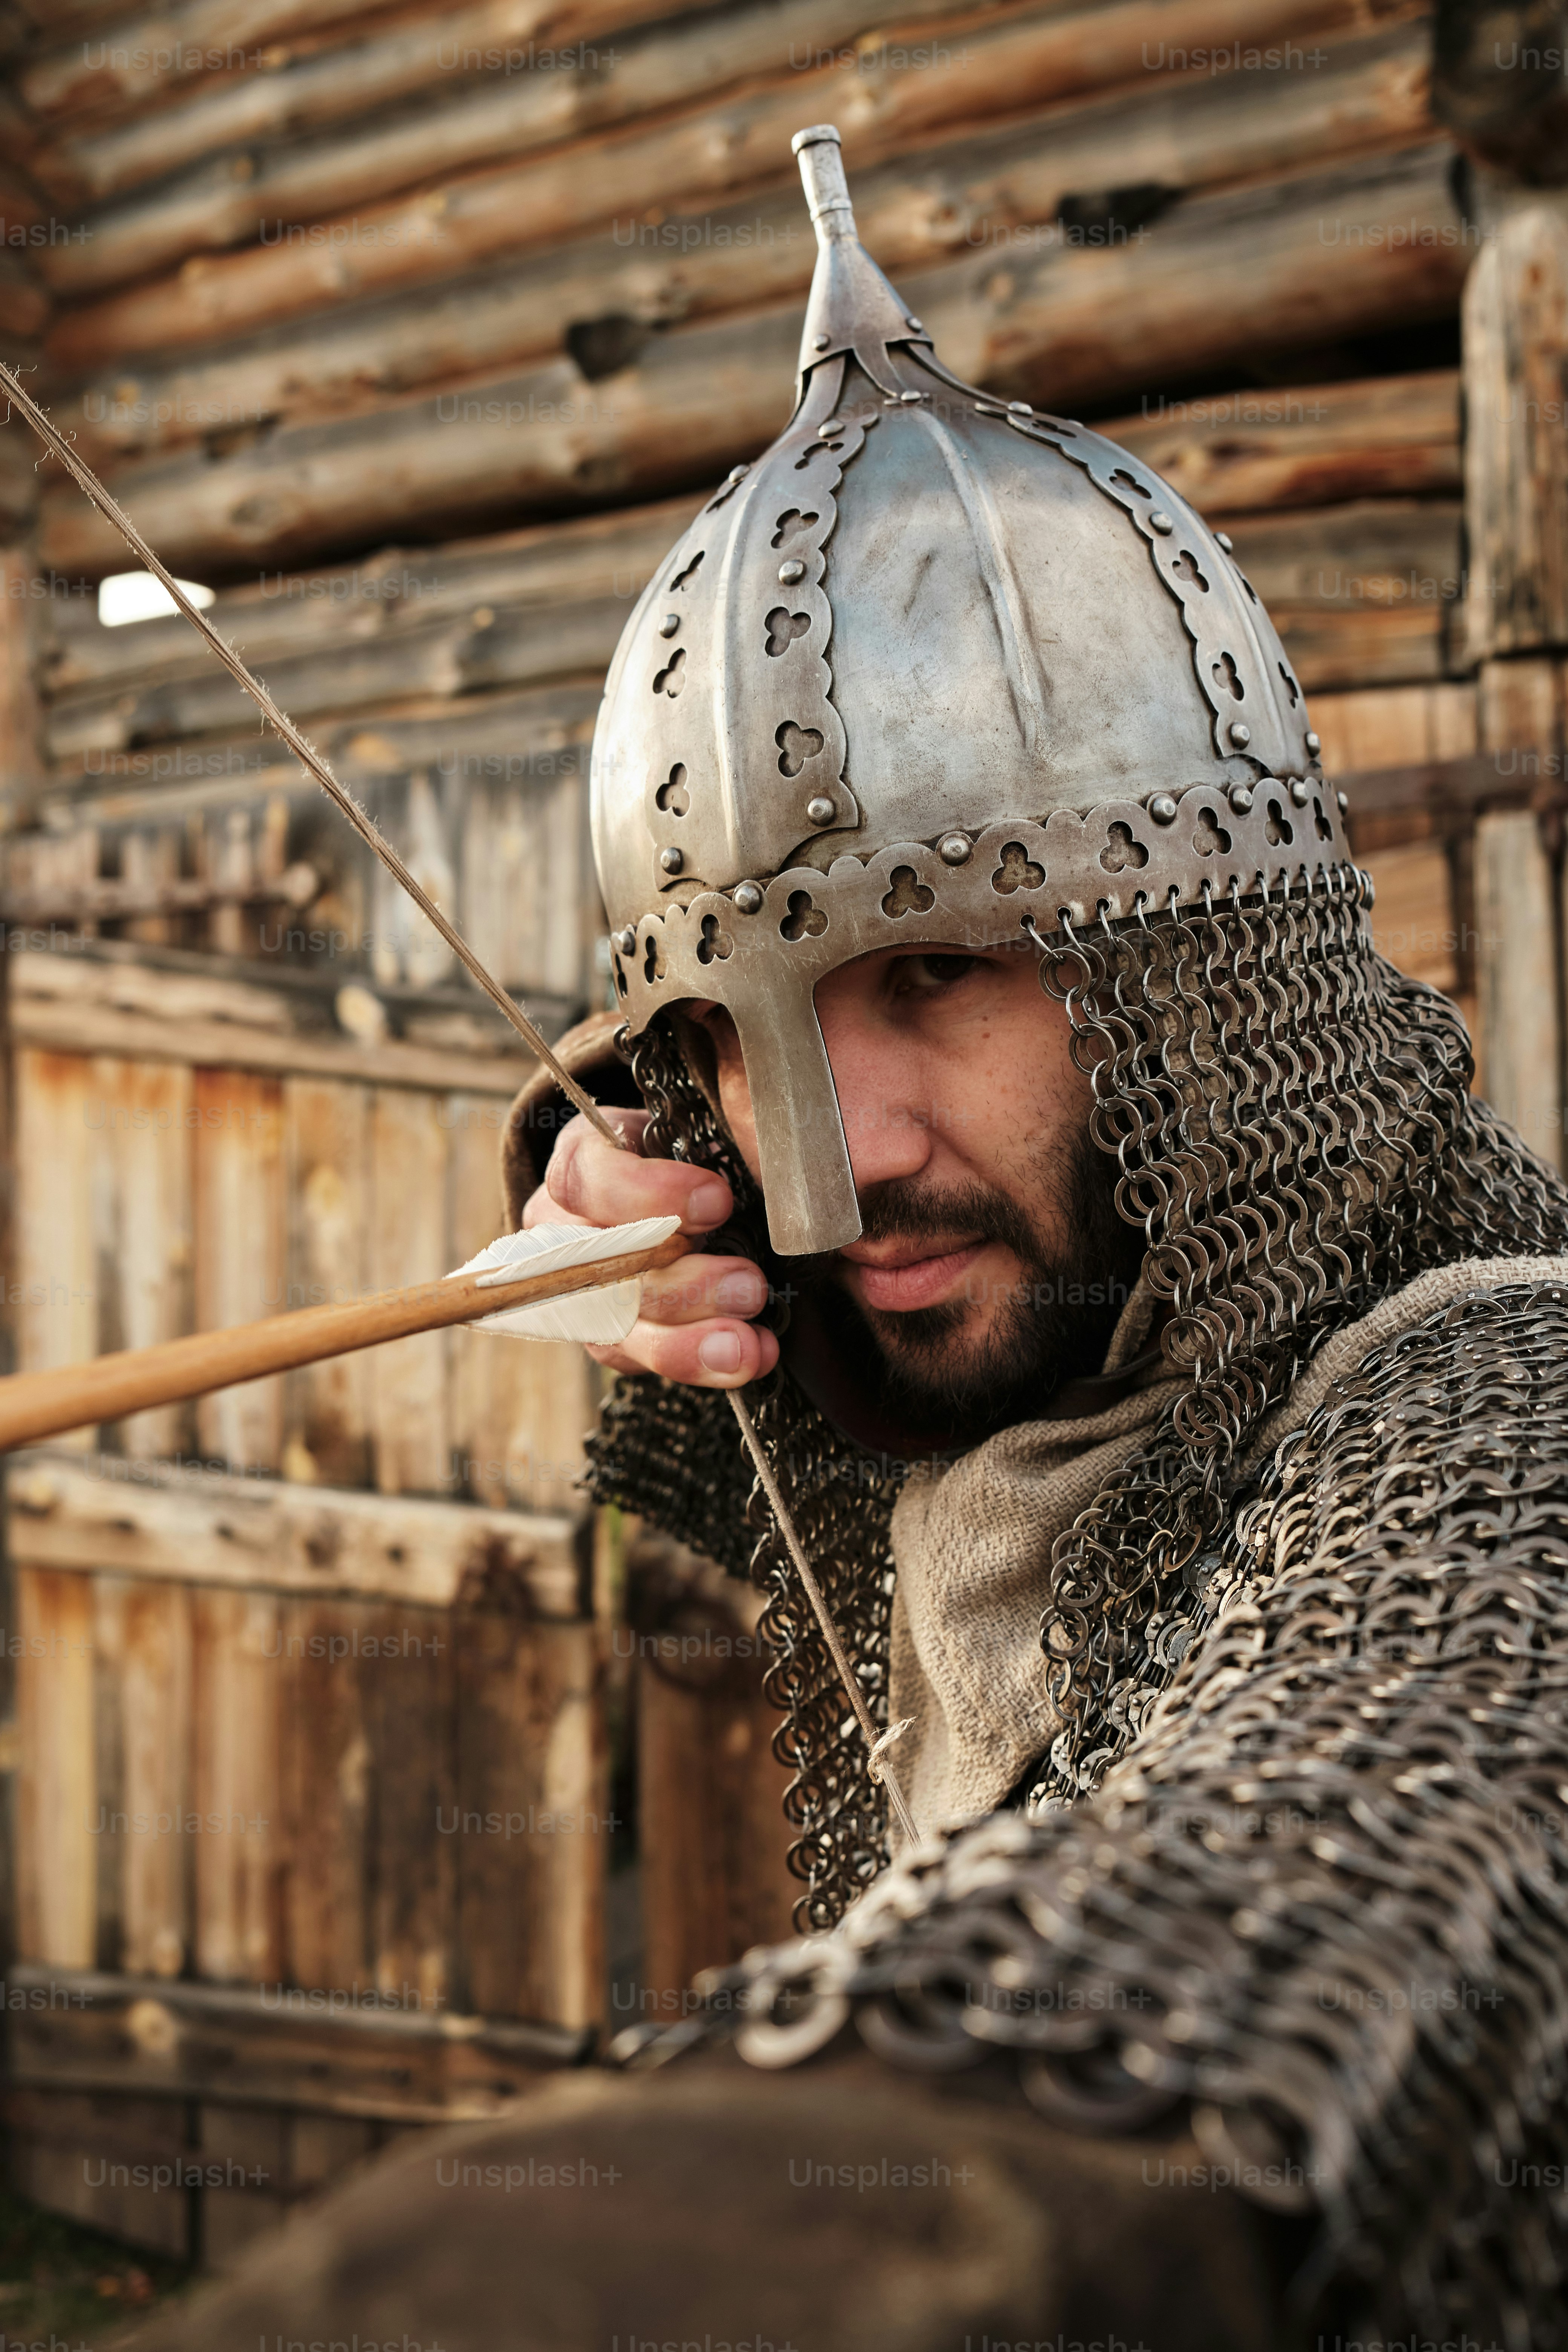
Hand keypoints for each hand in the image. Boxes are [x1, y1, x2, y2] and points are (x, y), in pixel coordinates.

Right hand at [523, 1109, 778, 1386]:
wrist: (681, 1200)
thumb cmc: (689, 1158)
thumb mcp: (695, 1130)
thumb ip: (710, 1127)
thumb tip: (751, 1118)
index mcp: (581, 1161)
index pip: (586, 1178)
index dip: (649, 1195)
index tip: (717, 1202)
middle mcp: (561, 1230)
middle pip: (603, 1269)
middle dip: (683, 1284)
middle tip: (750, 1287)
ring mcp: (576, 1290)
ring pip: (617, 1326)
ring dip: (688, 1340)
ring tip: (749, 1346)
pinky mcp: (605, 1337)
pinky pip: (639, 1361)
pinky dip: (699, 1363)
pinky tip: (749, 1358)